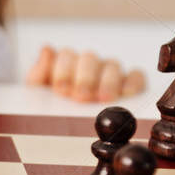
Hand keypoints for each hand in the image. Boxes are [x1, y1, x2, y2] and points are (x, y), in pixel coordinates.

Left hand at [25, 45, 144, 101]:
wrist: (70, 124)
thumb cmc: (57, 107)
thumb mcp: (41, 93)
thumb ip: (38, 75)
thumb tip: (46, 51)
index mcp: (66, 63)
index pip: (66, 55)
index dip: (63, 71)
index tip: (60, 89)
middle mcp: (89, 64)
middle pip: (90, 59)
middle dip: (85, 78)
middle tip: (81, 96)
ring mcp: (110, 71)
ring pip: (112, 66)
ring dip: (107, 82)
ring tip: (103, 98)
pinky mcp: (131, 82)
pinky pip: (136, 76)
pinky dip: (132, 83)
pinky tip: (125, 94)